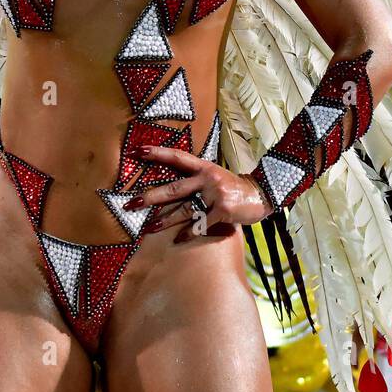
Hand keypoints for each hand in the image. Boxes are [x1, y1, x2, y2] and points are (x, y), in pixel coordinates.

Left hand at [126, 145, 273, 242]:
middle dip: (151, 197)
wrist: (261, 194)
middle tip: (131, 203)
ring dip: (164, 221)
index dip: (157, 153)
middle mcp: (207, 178)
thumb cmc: (232, 187)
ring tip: (148, 228)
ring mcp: (215, 195)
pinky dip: (188, 233)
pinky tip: (178, 240)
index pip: (177, 157)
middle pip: (174, 188)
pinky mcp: (222, 211)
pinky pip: (201, 224)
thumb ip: (194, 179)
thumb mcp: (214, 176)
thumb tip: (167, 188)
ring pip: (184, 209)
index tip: (137, 151)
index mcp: (203, 167)